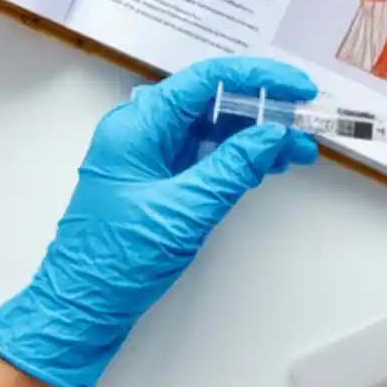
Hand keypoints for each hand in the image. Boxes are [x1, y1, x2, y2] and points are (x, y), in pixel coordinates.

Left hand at [0, 58, 318, 386]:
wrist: (80, 309)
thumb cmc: (116, 261)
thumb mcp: (183, 211)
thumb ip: (232, 167)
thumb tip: (273, 133)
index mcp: (137, 127)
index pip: (205, 80)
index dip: (258, 77)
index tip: (297, 87)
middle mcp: (142, 130)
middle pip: (213, 100)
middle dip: (264, 108)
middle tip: (306, 121)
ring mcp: (151, 154)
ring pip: (214, 127)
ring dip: (258, 135)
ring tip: (300, 150)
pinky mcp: (160, 177)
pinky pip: (207, 153)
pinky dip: (240, 157)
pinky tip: (271, 164)